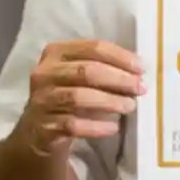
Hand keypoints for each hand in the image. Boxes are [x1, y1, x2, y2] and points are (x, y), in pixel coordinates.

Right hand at [18, 39, 145, 156]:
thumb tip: (137, 72)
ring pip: (79, 97)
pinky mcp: (44, 126)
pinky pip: (73, 124)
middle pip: (86, 71)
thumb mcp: (78, 75)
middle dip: (118, 79)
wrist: (38, 132)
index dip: (120, 57)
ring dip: (110, 102)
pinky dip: (97, 126)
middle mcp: (45, 73)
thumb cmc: (67, 96)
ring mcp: (42, 100)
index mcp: (56, 52)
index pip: (92, 47)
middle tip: (140, 88)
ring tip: (130, 106)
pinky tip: (113, 127)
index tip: (141, 68)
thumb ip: (102, 67)